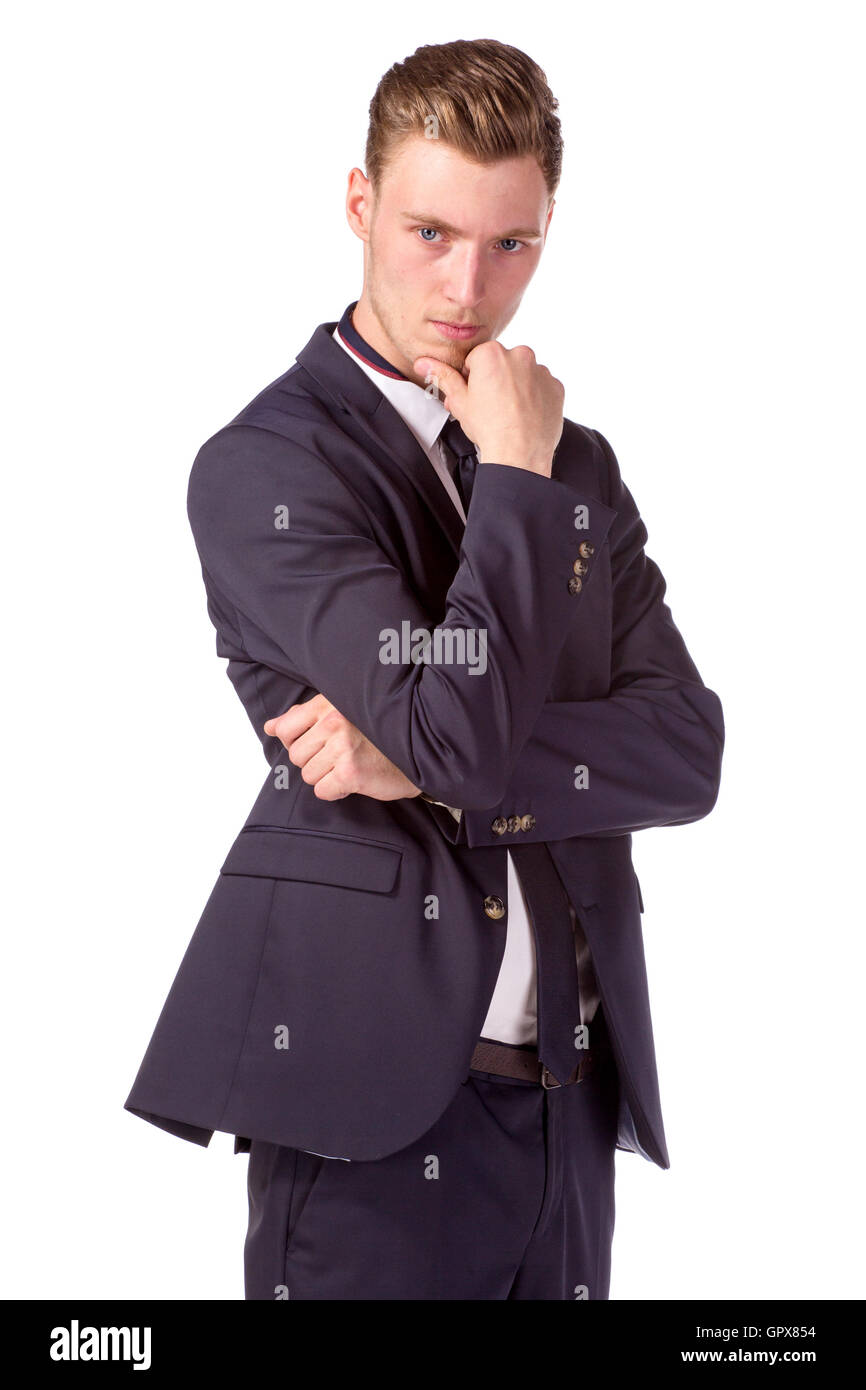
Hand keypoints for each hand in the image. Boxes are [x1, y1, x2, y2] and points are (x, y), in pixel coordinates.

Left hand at [263, 693, 422, 801]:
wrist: (415, 753)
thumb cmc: (376, 735)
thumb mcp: (339, 714)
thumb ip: (303, 718)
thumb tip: (270, 727)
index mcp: (329, 704)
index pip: (285, 728)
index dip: (294, 742)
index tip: (314, 744)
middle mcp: (334, 722)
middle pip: (295, 755)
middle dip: (313, 762)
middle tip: (338, 758)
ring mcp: (343, 747)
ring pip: (307, 775)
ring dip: (325, 777)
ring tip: (348, 766)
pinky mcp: (350, 772)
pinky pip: (322, 791)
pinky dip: (335, 791)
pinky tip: (353, 779)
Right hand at [414, 340, 563, 476]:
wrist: (519, 455)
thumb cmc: (488, 428)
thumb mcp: (459, 402)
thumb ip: (442, 377)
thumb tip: (423, 363)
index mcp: (492, 353)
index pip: (477, 360)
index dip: (473, 380)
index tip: (476, 397)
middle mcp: (520, 354)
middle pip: (502, 364)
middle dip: (496, 381)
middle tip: (492, 407)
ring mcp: (541, 370)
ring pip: (523, 374)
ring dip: (516, 388)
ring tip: (509, 413)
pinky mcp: (556, 386)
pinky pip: (542, 387)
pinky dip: (535, 397)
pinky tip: (525, 415)